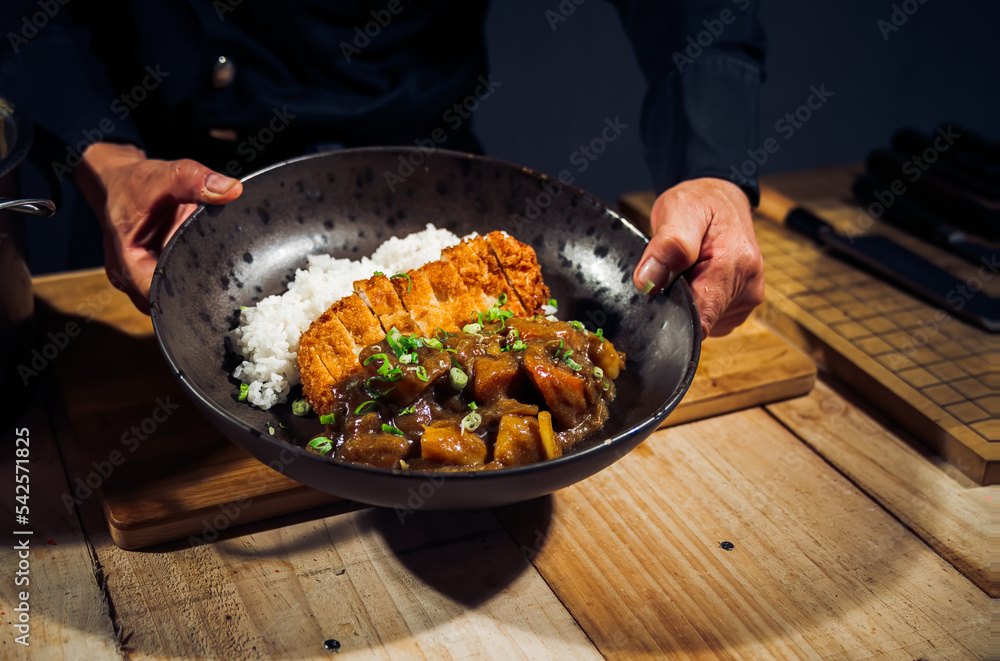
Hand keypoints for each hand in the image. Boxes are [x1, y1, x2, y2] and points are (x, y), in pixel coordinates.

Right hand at [74, 143, 242, 312]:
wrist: (119, 183)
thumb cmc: (134, 184)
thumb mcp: (162, 176)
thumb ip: (194, 180)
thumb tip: (232, 189)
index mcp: (126, 263)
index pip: (158, 297)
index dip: (188, 296)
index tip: (217, 286)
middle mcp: (132, 278)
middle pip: (168, 306)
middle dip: (197, 298)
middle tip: (231, 287)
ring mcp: (143, 280)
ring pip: (173, 302)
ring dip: (196, 292)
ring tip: (225, 280)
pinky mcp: (156, 276)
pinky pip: (177, 288)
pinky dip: (195, 282)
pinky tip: (216, 273)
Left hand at [632, 178, 763, 337]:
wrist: (722, 199)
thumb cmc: (700, 203)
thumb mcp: (679, 211)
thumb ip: (667, 247)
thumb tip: (649, 282)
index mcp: (735, 266)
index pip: (700, 319)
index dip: (673, 314)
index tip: (661, 294)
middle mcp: (747, 288)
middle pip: (699, 320)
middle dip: (679, 302)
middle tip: (675, 270)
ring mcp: (746, 299)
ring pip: (704, 320)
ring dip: (688, 301)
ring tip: (688, 270)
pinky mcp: (740, 305)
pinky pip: (711, 316)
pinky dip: (697, 302)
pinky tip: (696, 279)